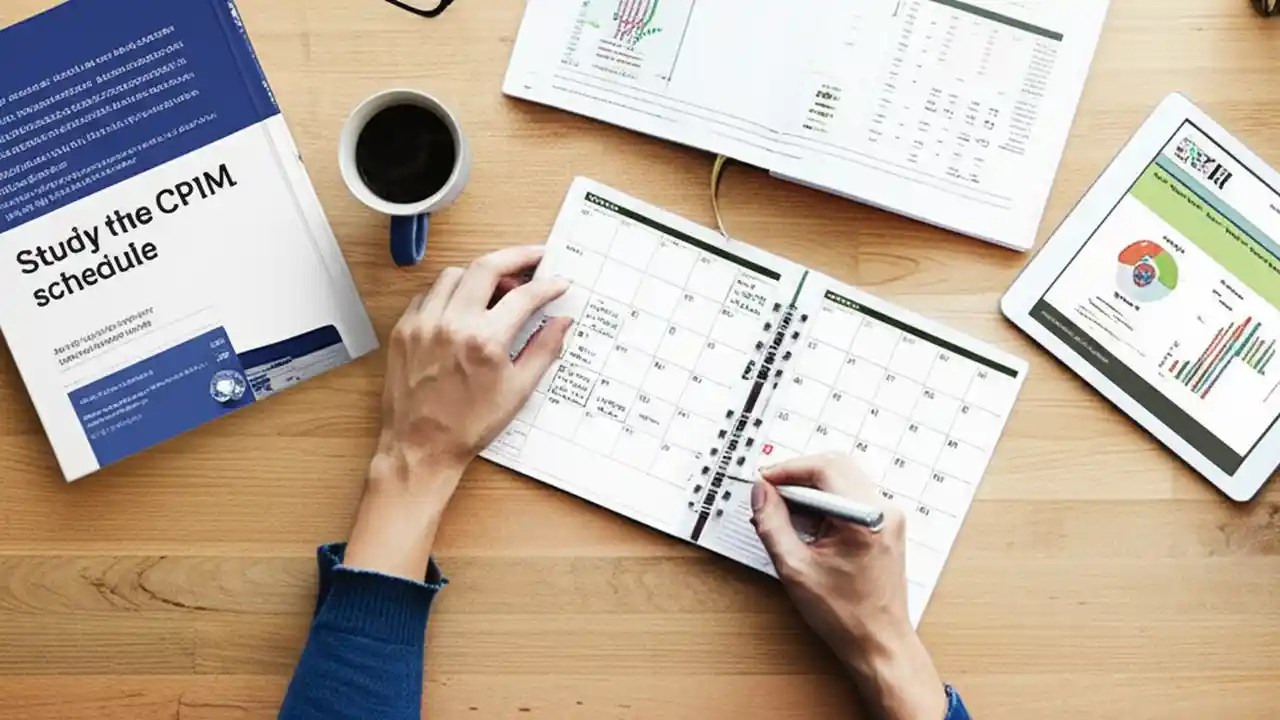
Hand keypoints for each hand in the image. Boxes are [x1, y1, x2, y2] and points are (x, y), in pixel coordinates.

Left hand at [344, 246, 571, 579]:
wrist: (420, 447)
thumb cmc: (468, 426)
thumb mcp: (518, 391)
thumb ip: (543, 350)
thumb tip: (561, 322)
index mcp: (485, 341)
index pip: (524, 296)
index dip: (546, 285)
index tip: (556, 283)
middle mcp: (452, 325)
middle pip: (486, 266)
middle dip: (515, 257)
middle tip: (532, 259)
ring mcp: (424, 324)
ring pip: (454, 274)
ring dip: (479, 274)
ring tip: (496, 287)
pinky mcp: (404, 330)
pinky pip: (427, 294)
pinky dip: (448, 292)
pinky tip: (461, 306)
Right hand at [751, 454, 946, 719]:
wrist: (879, 643)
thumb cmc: (845, 615)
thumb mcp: (795, 568)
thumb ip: (773, 523)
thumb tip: (760, 492)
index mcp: (865, 517)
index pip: (823, 468)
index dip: (786, 470)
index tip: (763, 481)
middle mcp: (883, 510)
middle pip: (835, 467)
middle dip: (797, 476)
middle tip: (770, 494)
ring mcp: (887, 517)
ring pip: (842, 480)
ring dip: (810, 491)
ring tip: (784, 515)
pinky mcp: (884, 525)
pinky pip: (850, 498)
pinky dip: (824, 504)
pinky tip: (806, 526)